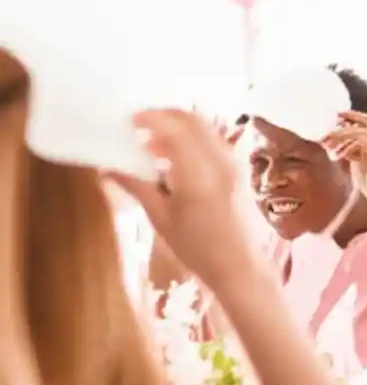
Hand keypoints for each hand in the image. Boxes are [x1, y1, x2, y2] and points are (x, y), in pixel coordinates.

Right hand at [110, 109, 256, 291]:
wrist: (240, 267)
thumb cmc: (197, 249)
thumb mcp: (161, 218)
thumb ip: (136, 187)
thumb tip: (107, 168)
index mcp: (198, 174)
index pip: (175, 129)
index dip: (152, 118)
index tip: (131, 120)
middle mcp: (221, 163)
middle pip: (194, 121)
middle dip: (166, 117)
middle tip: (141, 126)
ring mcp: (235, 166)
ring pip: (207, 130)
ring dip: (180, 128)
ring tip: (154, 146)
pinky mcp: (241, 172)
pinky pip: (216, 143)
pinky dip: (195, 140)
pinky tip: (176, 159)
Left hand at [322, 111, 366, 201]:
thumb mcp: (355, 158)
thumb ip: (349, 147)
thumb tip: (335, 137)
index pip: (365, 122)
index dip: (352, 117)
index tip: (337, 118)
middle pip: (366, 119)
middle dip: (350, 115)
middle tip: (335, 117)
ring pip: (358, 130)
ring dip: (340, 134)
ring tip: (327, 142)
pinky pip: (359, 139)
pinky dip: (346, 145)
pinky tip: (337, 153)